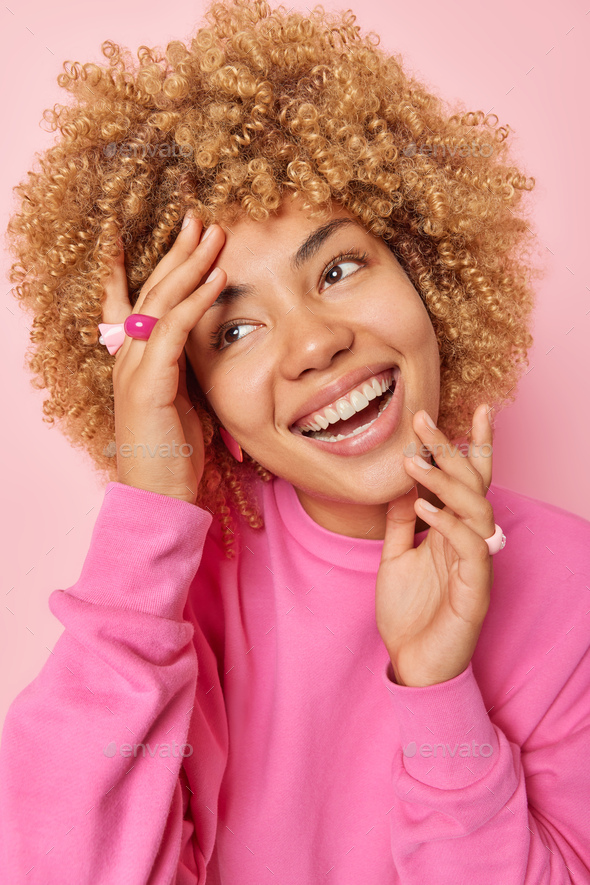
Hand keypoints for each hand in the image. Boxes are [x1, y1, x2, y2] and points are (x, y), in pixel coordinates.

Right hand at [101, 214, 226, 503]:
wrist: (158, 495)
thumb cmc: (173, 452)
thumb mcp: (183, 399)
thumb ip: (186, 367)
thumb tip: (209, 341)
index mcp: (135, 359)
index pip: (128, 301)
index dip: (131, 265)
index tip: (144, 232)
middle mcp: (128, 356)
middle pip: (150, 290)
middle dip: (176, 252)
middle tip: (199, 218)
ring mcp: (134, 368)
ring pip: (160, 302)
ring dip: (189, 264)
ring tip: (212, 233)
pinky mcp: (148, 384)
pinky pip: (173, 330)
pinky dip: (195, 301)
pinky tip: (217, 278)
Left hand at [375, 405, 494, 686]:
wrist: (412, 663)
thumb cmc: (410, 613)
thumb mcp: (395, 558)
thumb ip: (400, 523)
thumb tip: (397, 486)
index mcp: (454, 531)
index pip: (469, 481)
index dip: (473, 446)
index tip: (467, 409)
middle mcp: (470, 542)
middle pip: (474, 485)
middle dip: (451, 449)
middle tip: (422, 420)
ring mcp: (475, 564)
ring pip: (476, 509)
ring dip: (445, 481)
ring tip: (413, 460)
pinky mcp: (474, 590)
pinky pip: (470, 547)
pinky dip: (448, 522)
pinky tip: (422, 506)